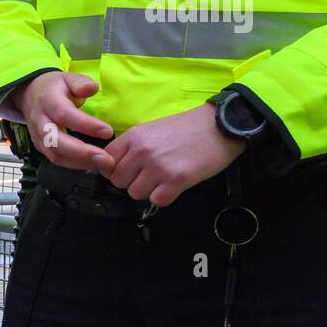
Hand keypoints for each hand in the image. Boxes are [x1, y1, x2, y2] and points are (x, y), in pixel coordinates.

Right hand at [17, 72, 114, 171]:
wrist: (30, 95)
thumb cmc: (55, 88)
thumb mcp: (67, 78)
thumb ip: (80, 83)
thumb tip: (92, 88)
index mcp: (48, 101)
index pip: (64, 114)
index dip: (86, 125)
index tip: (108, 131)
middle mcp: (40, 121)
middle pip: (57, 141)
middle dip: (82, 152)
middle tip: (106, 158)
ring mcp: (38, 137)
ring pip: (56, 155)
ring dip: (80, 162)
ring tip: (103, 163)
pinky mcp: (41, 147)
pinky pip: (57, 160)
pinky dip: (75, 164)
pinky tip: (92, 163)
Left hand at [101, 104, 245, 206]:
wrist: (220, 125)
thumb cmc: (186, 128)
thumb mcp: (151, 130)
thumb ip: (131, 147)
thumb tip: (113, 166)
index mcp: (133, 136)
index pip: (105, 161)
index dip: (115, 169)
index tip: (128, 169)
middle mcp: (142, 151)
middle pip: (118, 181)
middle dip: (132, 181)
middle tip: (150, 175)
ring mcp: (158, 166)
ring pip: (135, 193)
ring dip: (148, 190)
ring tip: (164, 179)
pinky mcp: (176, 180)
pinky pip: (157, 201)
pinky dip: (165, 197)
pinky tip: (174, 185)